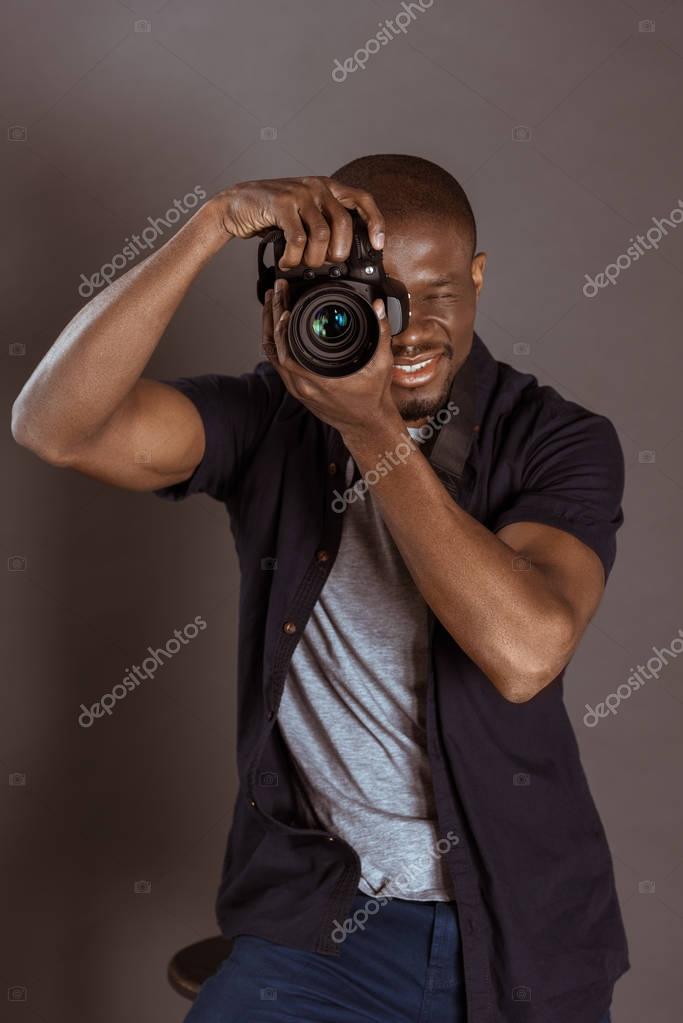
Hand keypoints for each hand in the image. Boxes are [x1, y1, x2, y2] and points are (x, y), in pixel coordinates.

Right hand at [208, 176, 384, 266]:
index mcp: (327, 187)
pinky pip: (298, 239)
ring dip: (315, 258)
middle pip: (344, 224)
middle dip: (339, 252)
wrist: (234, 205)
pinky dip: (294, 258)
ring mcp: (299, 193)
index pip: (362, 200)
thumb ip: (324, 223)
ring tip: (303, 264)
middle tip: (327, 264)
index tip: (378, 245)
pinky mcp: (281, 204)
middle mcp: (316, 187)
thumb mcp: (304, 213)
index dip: (375, 222)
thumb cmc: (272, 213)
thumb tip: (344, 253)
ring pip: (323, 235)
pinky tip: (287, 262)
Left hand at [262, 278, 400, 438]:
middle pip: (274, 348)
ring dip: (269, 327)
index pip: (287, 351)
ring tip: (272, 302)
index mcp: (319, 380)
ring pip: (272, 355)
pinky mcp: (297, 389)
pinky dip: (275, 342)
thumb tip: (379, 308)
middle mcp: (303, 386)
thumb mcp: (382, 364)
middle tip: (276, 292)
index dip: (281, 327)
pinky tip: (276, 325)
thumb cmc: (372, 398)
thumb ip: (381, 333)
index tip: (284, 305)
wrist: (366, 424)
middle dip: (271, 316)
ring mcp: (297, 388)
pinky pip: (278, 363)